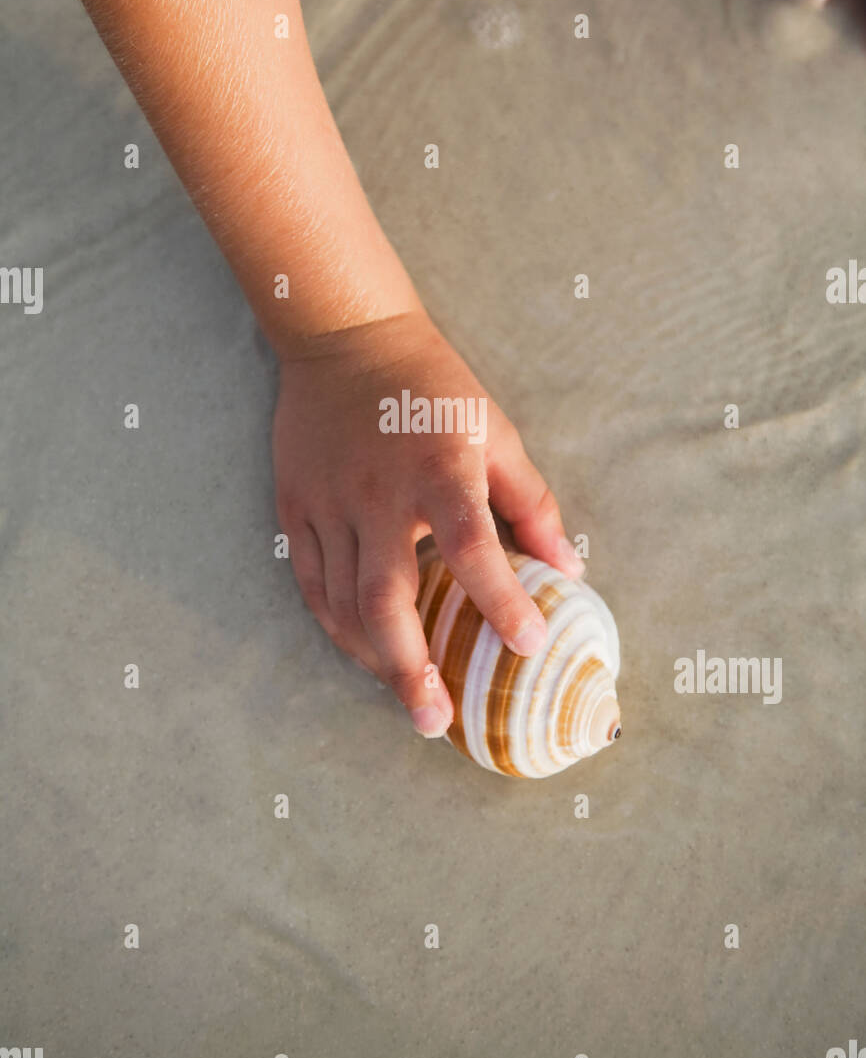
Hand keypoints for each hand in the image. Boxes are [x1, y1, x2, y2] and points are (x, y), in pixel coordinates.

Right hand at [272, 310, 583, 738]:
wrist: (345, 338)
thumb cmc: (433, 387)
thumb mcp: (495, 432)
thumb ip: (532, 503)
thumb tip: (570, 571)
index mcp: (438, 468)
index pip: (472, 546)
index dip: (502, 600)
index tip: (529, 646)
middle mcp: (378, 492)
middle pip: (386, 597)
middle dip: (410, 667)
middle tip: (435, 718)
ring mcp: (328, 502)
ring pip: (342, 603)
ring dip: (373, 658)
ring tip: (406, 698)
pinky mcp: (295, 505)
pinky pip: (311, 582)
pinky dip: (335, 625)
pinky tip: (361, 652)